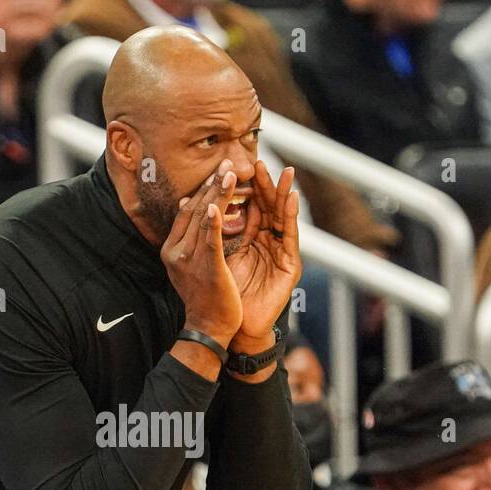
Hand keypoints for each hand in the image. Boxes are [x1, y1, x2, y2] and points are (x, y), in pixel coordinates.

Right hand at [161, 159, 242, 344]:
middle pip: (194, 210)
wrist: (207, 328)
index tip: (215, 170)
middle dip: (211, 184)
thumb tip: (185, 205)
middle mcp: (176, 251)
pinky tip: (216, 205)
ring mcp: (189, 260)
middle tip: (226, 162)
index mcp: (171, 248)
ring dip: (217, 194)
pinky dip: (212, 222)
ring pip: (203, 220)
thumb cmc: (202, 297)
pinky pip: (209, 241)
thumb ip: (186, 236)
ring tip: (229, 173)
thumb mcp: (188, 263)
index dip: (202, 189)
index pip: (187, 212)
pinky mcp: (206, 268)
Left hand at [226, 160, 301, 345]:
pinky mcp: (289, 265)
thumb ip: (215, 232)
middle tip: (260, 162)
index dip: (245, 186)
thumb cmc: (224, 293)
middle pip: (268, 207)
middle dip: (265, 184)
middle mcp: (267, 242)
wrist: (231, 325)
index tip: (238, 165)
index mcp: (250, 237)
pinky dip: (290, 216)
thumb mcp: (217, 256)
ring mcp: (280, 252)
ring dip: (284, 193)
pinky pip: (289, 236)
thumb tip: (199, 205)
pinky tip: (291, 199)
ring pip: (282, 217)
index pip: (250, 205)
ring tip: (286, 172)